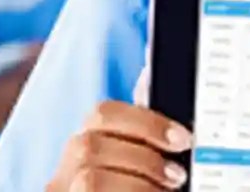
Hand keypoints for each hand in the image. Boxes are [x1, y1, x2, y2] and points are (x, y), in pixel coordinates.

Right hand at [47, 101, 191, 190]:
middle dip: (141, 155)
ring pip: (87, 175)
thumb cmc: (138, 189)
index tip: (185, 140)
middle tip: (178, 176)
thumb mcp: (143, 169)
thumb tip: (151, 70)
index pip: (101, 115)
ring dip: (136, 183)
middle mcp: (64, 176)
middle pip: (88, 143)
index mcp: (85, 153)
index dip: (144, 121)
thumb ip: (145, 135)